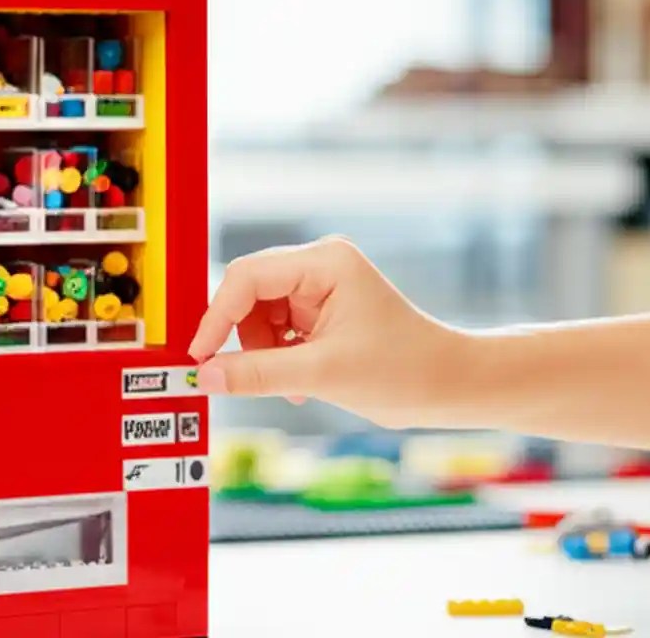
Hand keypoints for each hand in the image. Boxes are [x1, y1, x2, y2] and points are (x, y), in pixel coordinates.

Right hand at [189, 236, 469, 428]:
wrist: (449, 386)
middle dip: (244, 339)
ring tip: (290, 385)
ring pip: (258, 315)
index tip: (200, 354)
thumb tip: (205, 375)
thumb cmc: (405, 371)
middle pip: (249, 294)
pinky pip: (276, 328)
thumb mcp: (321, 375)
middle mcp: (320, 265)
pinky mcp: (321, 309)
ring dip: (263, 354)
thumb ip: (257, 374)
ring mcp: (321, 286)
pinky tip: (298, 382)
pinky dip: (277, 358)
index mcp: (325, 262)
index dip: (216, 316)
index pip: (247, 277)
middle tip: (238, 377)